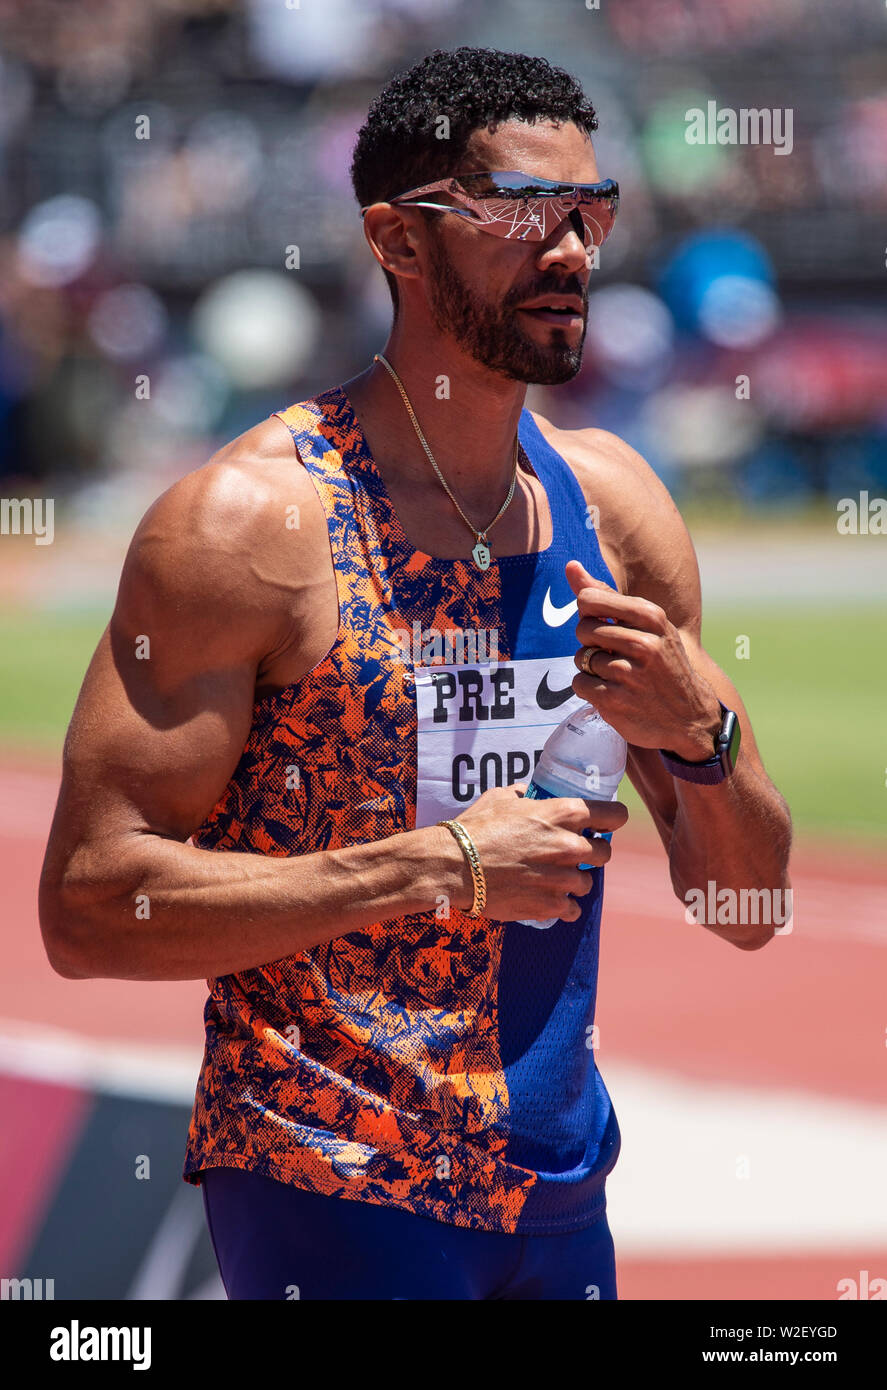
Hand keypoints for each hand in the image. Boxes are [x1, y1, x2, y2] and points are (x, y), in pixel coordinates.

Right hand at [438, 783, 627, 922]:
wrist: (454, 866)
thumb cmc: (475, 828)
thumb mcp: (500, 799)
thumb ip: (522, 795)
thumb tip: (527, 795)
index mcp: (564, 814)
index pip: (614, 815)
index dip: (612, 819)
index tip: (605, 824)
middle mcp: (571, 846)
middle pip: (606, 853)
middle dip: (592, 853)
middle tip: (572, 854)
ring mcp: (564, 878)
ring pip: (588, 883)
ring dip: (574, 881)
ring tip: (551, 879)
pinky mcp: (552, 905)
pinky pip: (572, 908)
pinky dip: (562, 905)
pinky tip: (546, 899)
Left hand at [565, 559, 721, 760]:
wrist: (691, 716)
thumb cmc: (663, 663)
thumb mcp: (648, 625)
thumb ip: (606, 596)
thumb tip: (570, 565)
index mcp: (651, 617)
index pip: (590, 600)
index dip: (589, 614)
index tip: (605, 625)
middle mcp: (643, 644)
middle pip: (583, 629)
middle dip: (590, 641)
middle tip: (613, 654)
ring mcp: (629, 675)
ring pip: (581, 658)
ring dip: (591, 668)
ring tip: (617, 675)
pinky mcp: (615, 701)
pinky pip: (580, 683)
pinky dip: (589, 688)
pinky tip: (612, 691)